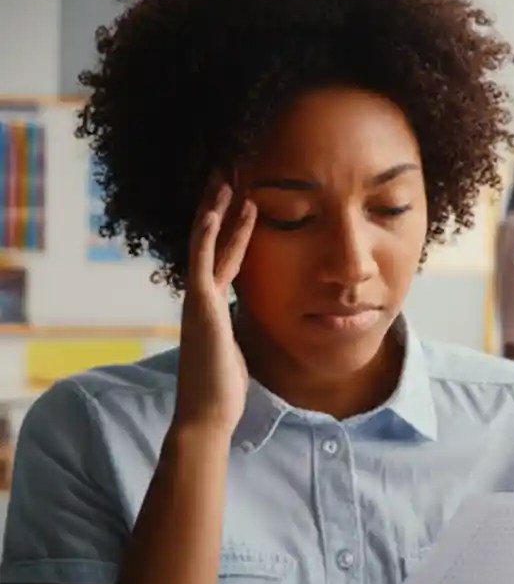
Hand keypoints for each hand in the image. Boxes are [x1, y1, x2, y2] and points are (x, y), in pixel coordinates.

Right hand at [174, 181, 257, 433]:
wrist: (207, 413)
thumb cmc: (222, 388)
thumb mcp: (236, 348)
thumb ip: (238, 329)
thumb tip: (246, 324)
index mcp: (212, 303)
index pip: (225, 254)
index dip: (234, 226)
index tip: (244, 198)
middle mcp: (201, 294)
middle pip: (210, 239)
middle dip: (220, 205)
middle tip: (229, 170)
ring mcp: (198, 297)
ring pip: (204, 241)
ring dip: (215, 207)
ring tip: (225, 175)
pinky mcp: (201, 304)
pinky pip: (204, 261)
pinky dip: (208, 233)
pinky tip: (215, 208)